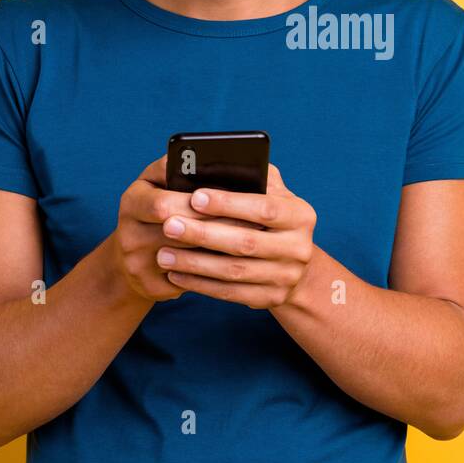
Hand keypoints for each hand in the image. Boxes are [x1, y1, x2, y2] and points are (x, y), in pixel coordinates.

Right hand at [110, 155, 246, 302]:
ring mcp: (136, 264)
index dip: (198, 204)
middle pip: (179, 232)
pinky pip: (187, 281)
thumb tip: (204, 156)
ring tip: (252, 243)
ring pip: (187, 259)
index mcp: (132, 201)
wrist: (131, 255)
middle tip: (254, 224)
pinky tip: (235, 264)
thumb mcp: (158, 181)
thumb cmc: (157, 206)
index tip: (232, 199)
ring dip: (221, 251)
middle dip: (218, 227)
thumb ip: (176, 167)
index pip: (163, 204)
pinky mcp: (148, 287)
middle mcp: (128, 234)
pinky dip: (213, 274)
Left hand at [156, 163, 316, 308]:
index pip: (264, 208)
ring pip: (234, 271)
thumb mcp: (272, 192)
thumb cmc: (271, 216)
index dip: (229, 203)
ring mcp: (287, 277)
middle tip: (168, 225)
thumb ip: (252, 177)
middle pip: (245, 243)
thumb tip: (215, 164)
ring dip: (194, 263)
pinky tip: (176, 274)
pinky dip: (200, 284)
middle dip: (203, 234)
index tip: (194, 196)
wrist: (293, 261)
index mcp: (301, 215)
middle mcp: (299, 248)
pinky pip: (230, 293)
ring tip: (163, 254)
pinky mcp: (271, 298)